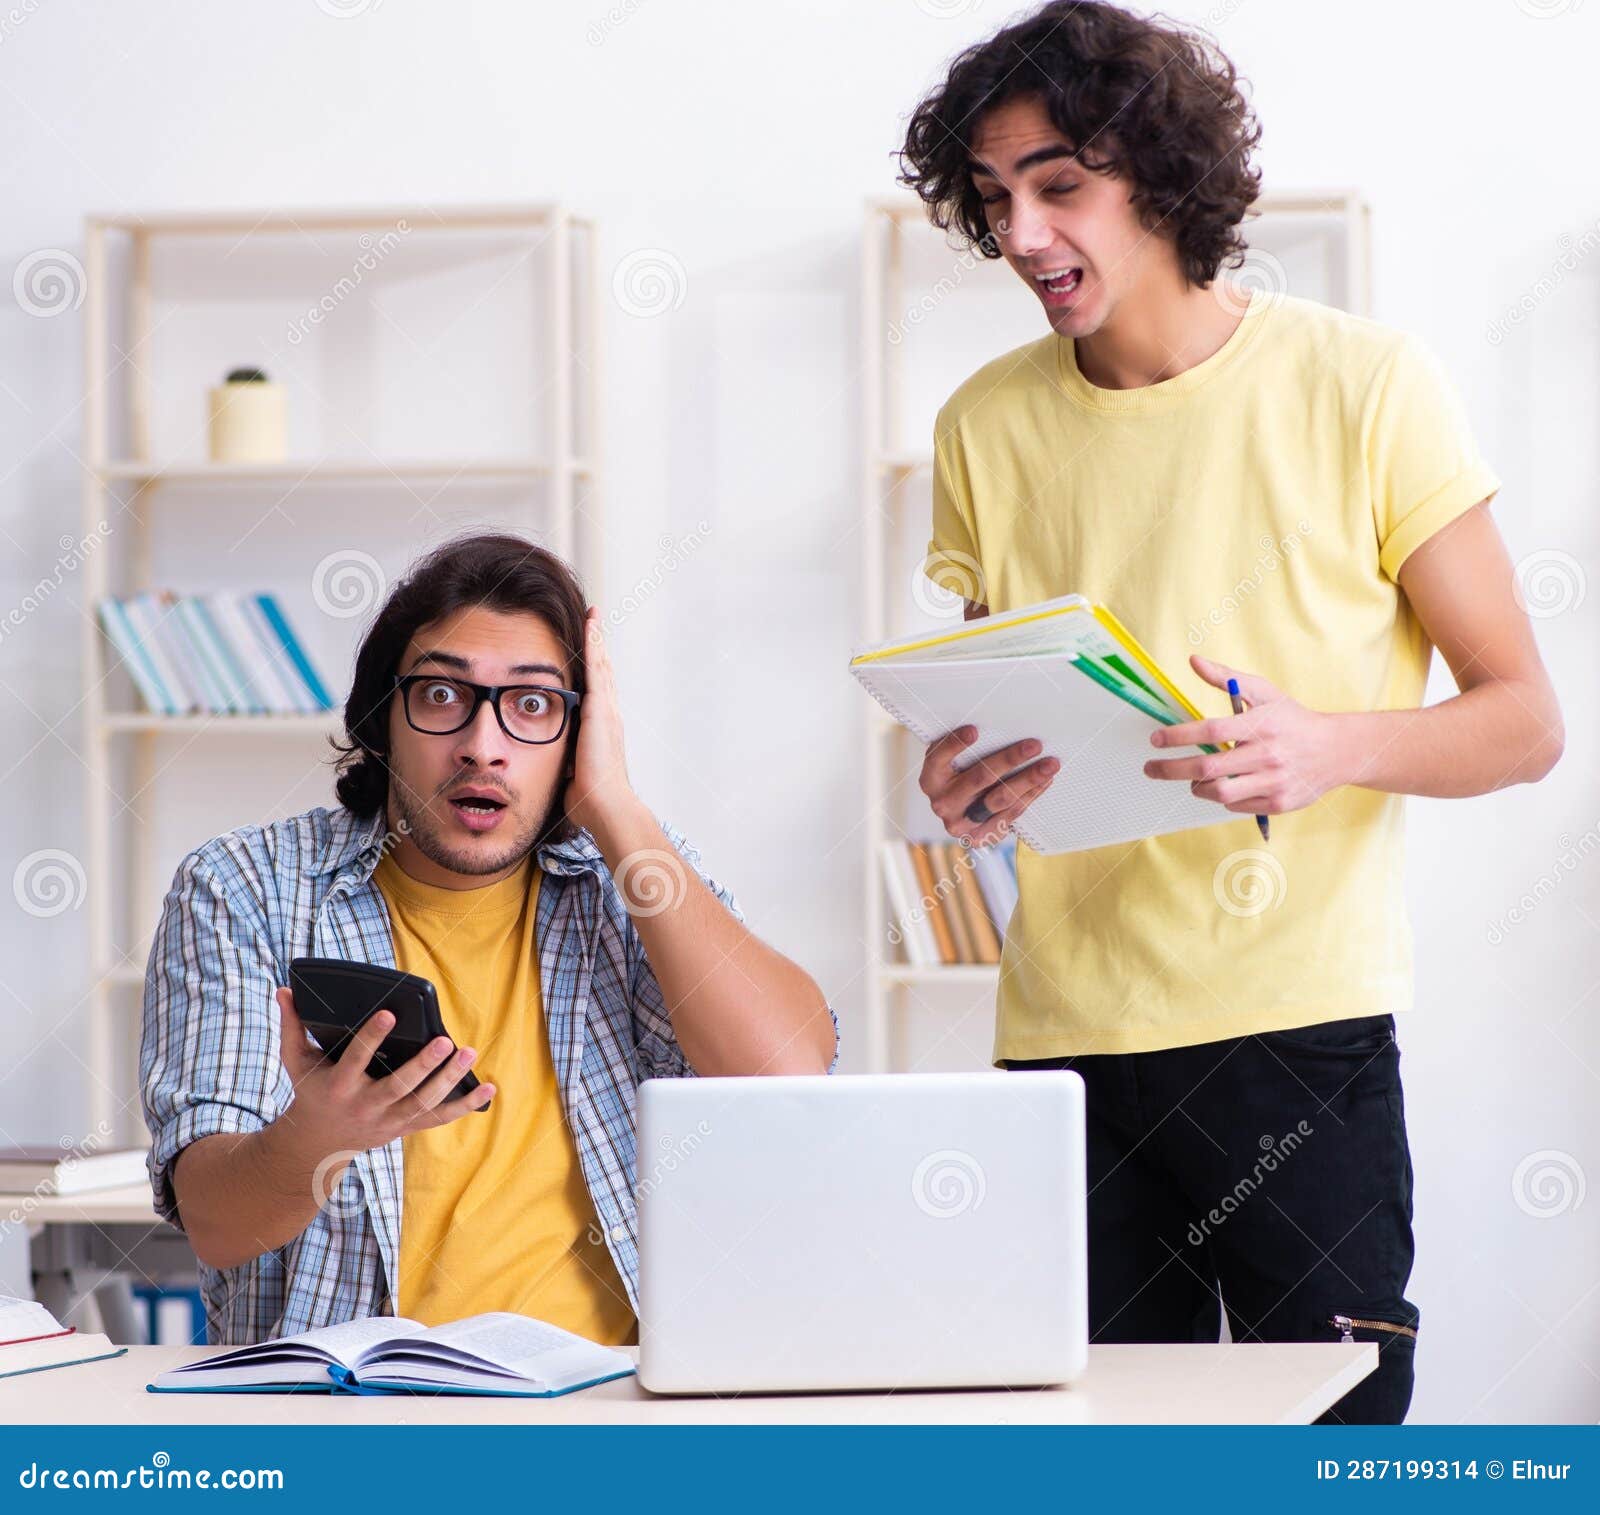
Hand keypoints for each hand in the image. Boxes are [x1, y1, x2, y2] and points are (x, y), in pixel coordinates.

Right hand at [274, 988, 493, 1168]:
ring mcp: (388, 1121)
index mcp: (338, 1086)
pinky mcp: (405, 1128)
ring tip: (469, 1052)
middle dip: (423, 1066)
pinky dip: (466, 1105)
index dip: (371, 1037)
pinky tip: (488, 1088)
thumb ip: (291, 1026)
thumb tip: (284, 991)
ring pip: (423, 1104)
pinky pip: (439, 1118)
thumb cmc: (311, 1092)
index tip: (388, 1012)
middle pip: (399, 1087)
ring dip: (449, 1080)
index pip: (355, 1060)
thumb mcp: (295, 1061)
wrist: (317, 1144)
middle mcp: (366, 1106)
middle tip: (445, 1041)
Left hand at [565, 606, 634, 836]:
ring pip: (602, 665)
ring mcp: (607, 710)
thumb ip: (566, 763)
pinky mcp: (600, 709)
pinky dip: (594, 646)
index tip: (592, 651)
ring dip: (597, 639)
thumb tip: (556, 767)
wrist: (607, 806)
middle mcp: (609, 715)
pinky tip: (590, 627)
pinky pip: (597, 669)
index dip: (596, 670)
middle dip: (599, 646)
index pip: (599, 692)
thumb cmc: (591, 799)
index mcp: (602, 730)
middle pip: (604, 672)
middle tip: (595, 621)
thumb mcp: (573, 774)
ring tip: (593, 616)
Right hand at [918, 726, 1059, 846]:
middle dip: (1009, 759)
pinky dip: (1030, 795)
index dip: (955, 744)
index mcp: (931, 779)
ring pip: (999, 799)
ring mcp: (960, 823)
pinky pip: (1011, 814)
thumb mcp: (954, 762)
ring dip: (1028, 780)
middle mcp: (942, 802)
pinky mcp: (979, 836)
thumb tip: (998, 721)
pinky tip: (1044, 781)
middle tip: (1034, 745)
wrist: (960, 816)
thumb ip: (965, 749)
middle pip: (979, 778)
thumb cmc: (960, 776)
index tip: (974, 730)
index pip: (939, 758)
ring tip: (1049, 765)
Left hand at [1142, 654, 1349, 814]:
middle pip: (1207, 767)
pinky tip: (1226, 785)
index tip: (1155, 740)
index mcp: (1261, 724)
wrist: (1336, 750)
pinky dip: (1222, 797)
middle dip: (1170, 769)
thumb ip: (1226, 677)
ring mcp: (1274, 781)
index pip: (1212, 730)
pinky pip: (1235, 805)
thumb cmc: (1292, 719)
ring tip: (1193, 778)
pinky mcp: (1279, 803)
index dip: (1179, 736)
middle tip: (1150, 768)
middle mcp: (1267, 754)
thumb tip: (1194, 661)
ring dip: (1197, 786)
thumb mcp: (1263, 692)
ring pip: (1219, 792)